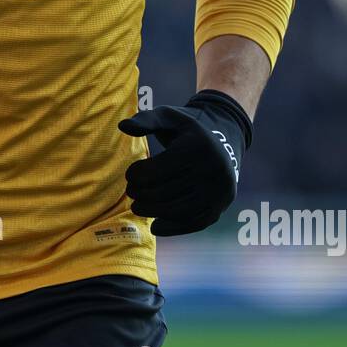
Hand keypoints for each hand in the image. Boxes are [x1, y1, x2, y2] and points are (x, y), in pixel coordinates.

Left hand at [118, 89, 251, 235]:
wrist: (223, 146)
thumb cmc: (186, 133)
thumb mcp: (169, 118)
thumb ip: (145, 120)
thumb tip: (123, 126)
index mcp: (196, 147)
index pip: (156, 170)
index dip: (136, 175)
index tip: (130, 175)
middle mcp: (211, 170)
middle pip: (163, 193)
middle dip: (139, 194)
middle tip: (131, 192)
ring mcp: (217, 191)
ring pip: (176, 211)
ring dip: (151, 212)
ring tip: (138, 206)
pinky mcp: (219, 207)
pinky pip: (194, 224)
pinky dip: (172, 228)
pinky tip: (155, 226)